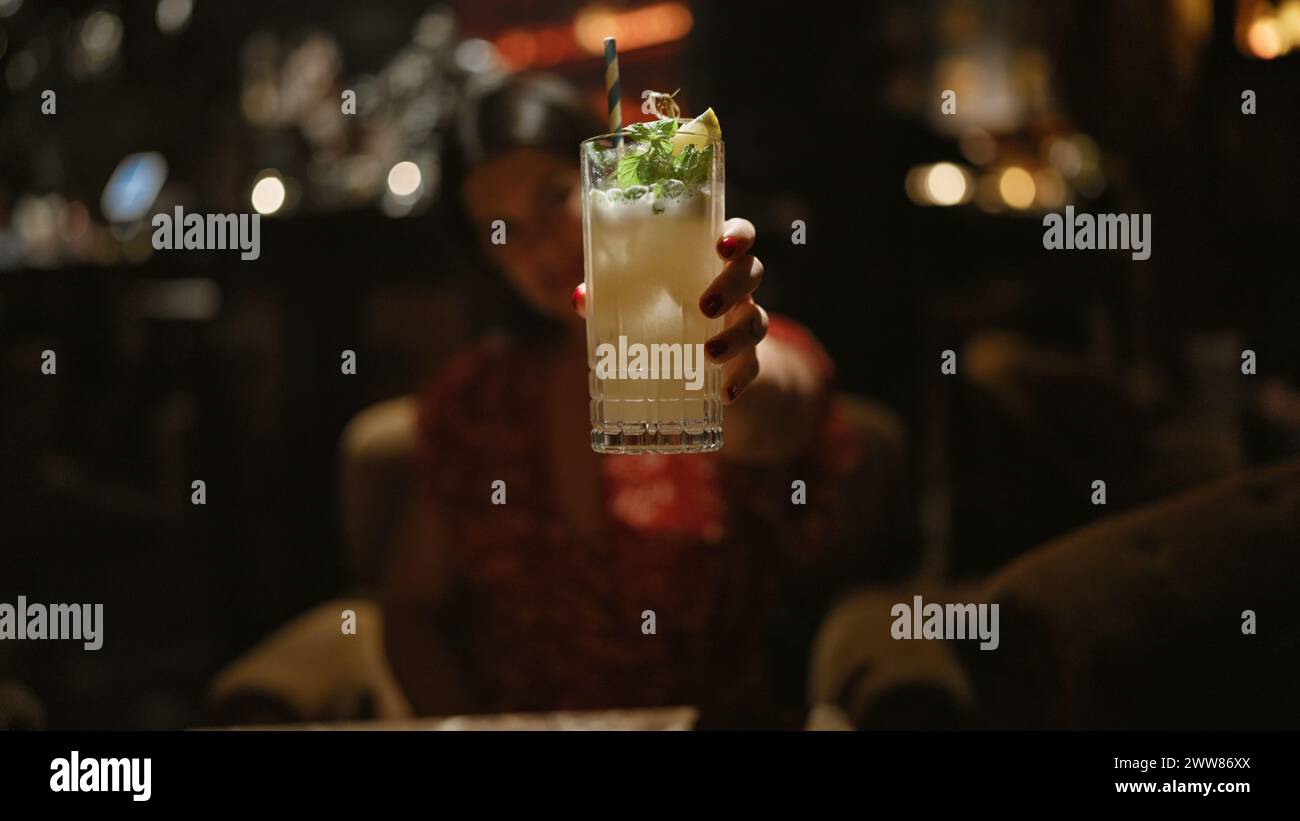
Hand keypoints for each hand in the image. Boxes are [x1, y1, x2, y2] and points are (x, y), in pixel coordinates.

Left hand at [571, 217, 767, 404]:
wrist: (702, 366)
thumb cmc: (668, 315)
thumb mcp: (644, 303)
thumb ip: (614, 295)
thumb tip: (582, 299)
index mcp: (712, 263)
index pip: (738, 236)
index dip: (738, 235)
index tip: (722, 245)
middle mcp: (736, 289)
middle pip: (752, 273)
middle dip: (732, 286)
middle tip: (704, 307)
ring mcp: (744, 324)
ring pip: (758, 321)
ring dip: (735, 336)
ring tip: (709, 354)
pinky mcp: (748, 360)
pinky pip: (752, 367)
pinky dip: (740, 380)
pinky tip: (725, 393)